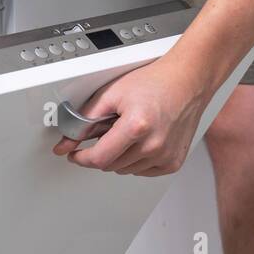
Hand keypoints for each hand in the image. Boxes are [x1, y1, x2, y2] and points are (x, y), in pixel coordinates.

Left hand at [51, 51, 213, 175]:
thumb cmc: (154, 82)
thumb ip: (86, 119)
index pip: (99, 158)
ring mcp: (165, 156)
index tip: (76, 154)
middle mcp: (153, 145)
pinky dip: (136, 160)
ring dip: (119, 156)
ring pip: (125, 170)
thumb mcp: (112, 94)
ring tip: (128, 131)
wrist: (187, 82)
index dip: (81, 157)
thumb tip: (67, 141)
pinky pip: (143, 171)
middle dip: (101, 151)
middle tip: (107, 131)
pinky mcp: (173, 162)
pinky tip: (141, 141)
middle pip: (111, 165)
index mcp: (136, 127)